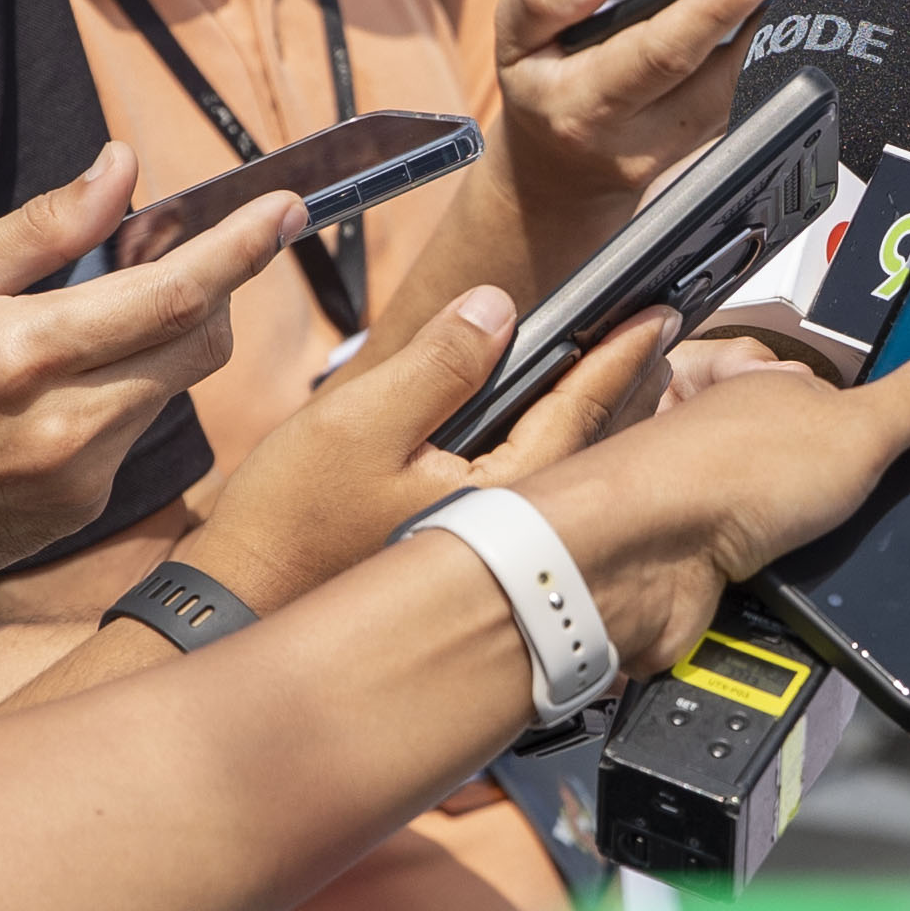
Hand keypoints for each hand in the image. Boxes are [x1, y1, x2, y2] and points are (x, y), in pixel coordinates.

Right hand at [0, 146, 285, 605]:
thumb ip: (41, 228)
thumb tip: (122, 171)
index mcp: (28, 352)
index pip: (173, 295)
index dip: (240, 250)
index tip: (287, 210)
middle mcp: (68, 426)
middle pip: (197, 348)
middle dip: (211, 295)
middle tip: (177, 257)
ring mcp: (77, 481)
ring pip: (164, 393)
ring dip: (152, 349)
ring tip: (77, 329)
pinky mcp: (74, 517)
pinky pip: (126, 440)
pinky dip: (114, 400)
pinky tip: (44, 398)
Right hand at [172, 280, 674, 608]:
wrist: (246, 603)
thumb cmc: (292, 527)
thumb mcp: (360, 422)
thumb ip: (436, 364)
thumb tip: (497, 307)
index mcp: (503, 496)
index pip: (582, 408)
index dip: (622, 352)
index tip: (660, 312)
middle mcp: (511, 526)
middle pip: (590, 442)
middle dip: (627, 384)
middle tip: (663, 332)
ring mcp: (490, 541)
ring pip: (560, 465)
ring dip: (592, 413)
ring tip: (623, 367)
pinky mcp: (462, 545)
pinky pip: (527, 483)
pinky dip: (548, 441)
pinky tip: (544, 420)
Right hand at [480, 0, 777, 258]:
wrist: (555, 177)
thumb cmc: (539, 91)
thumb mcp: (512, 39)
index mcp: (583, 107)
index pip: (657, 55)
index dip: (710, 11)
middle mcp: (638, 141)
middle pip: (715, 80)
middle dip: (756, 20)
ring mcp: (679, 152)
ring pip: (738, 95)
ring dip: (767, 40)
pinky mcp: (706, 149)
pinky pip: (742, 101)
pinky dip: (761, 58)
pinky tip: (768, 18)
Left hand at [515, 335, 909, 680]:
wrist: (639, 566)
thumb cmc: (710, 477)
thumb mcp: (856, 428)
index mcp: (766, 389)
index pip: (841, 385)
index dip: (887, 406)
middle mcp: (736, 445)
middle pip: (822, 463)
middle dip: (859, 492)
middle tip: (893, 499)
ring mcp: (721, 511)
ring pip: (800, 530)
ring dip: (825, 549)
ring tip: (847, 548)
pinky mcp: (715, 576)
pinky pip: (777, 586)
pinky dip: (799, 595)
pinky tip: (812, 590)